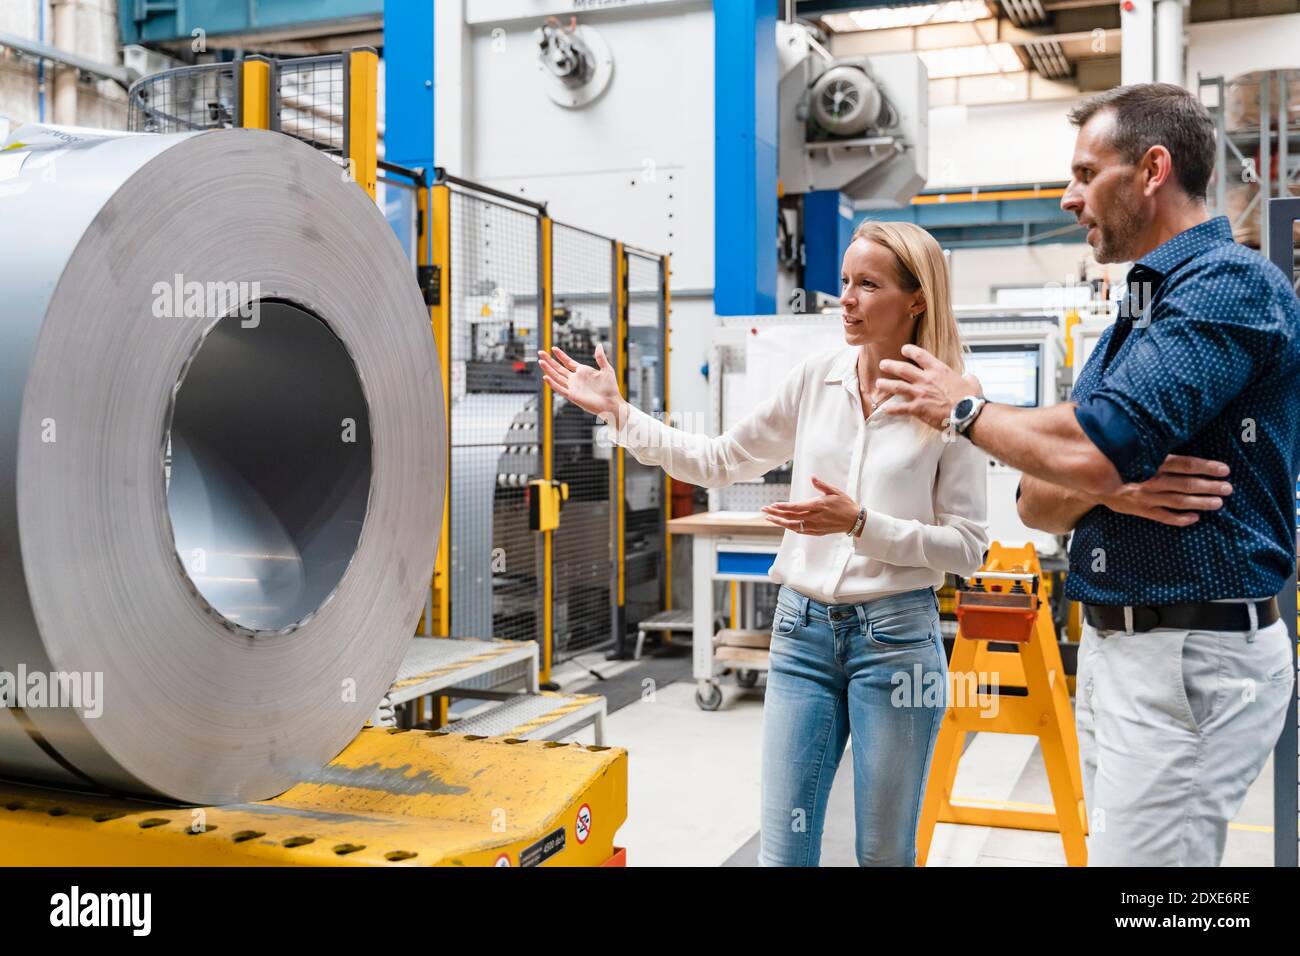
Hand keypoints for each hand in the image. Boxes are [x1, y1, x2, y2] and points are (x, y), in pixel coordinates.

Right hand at [537, 343, 622, 422]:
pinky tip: (545, 377)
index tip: (553, 348)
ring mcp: (573, 387)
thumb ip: (600, 357)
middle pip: (558, 368)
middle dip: (549, 360)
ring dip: (548, 370)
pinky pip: (560, 389)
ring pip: (557, 377)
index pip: (568, 362)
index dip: (560, 355)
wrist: (612, 402)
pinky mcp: (572, 396)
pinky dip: (552, 384)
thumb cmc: (611, 388)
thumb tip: (599, 344)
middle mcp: (575, 379)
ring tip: (540, 361)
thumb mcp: (606, 369)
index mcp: (582, 372)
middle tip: (540, 352)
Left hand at [760, 476, 860, 534]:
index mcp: (818, 506)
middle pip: (791, 517)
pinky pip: (801, 530)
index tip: (772, 505)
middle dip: (776, 513)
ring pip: (793, 526)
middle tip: (764, 510)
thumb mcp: (835, 491)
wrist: (854, 520)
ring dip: (780, 522)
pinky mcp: (817, 532)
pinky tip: (783, 524)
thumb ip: (822, 485)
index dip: (782, 507)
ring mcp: (815, 526)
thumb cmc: (845, 504)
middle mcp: (815, 517)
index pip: (795, 507)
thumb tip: (812, 477)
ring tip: (769, 518)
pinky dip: (790, 527)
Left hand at [877, 344, 982, 431]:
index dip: (909, 350)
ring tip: (878, 383)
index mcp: (939, 370)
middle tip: (883, 364)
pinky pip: (900, 408)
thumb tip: (969, 378)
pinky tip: (884, 409)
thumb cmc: (971, 399)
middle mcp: (926, 379)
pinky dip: (891, 409)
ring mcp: (920, 393)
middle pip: (903, 368)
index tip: (903, 349)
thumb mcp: (971, 382)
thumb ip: (967, 378)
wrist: (968, 414)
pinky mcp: (918, 408)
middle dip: (890, 365)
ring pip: (897, 386)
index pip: (920, 355)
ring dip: (886, 384)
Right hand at [1101, 454, 1231, 525]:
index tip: (1224, 469)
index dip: (1206, 467)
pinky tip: (1195, 518)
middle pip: (1186, 484)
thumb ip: (1152, 444)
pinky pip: (1163, 516)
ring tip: (1218, 503)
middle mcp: (1150, 480)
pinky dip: (1179, 518)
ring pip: (1178, 501)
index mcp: (1151, 462)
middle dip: (1209, 486)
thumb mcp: (1132, 448)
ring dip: (1200, 502)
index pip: (1184, 464)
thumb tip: (1172, 426)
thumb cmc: (1115, 460)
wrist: (1090, 479)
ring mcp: (1145, 497)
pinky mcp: (1140, 509)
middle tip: (1228, 488)